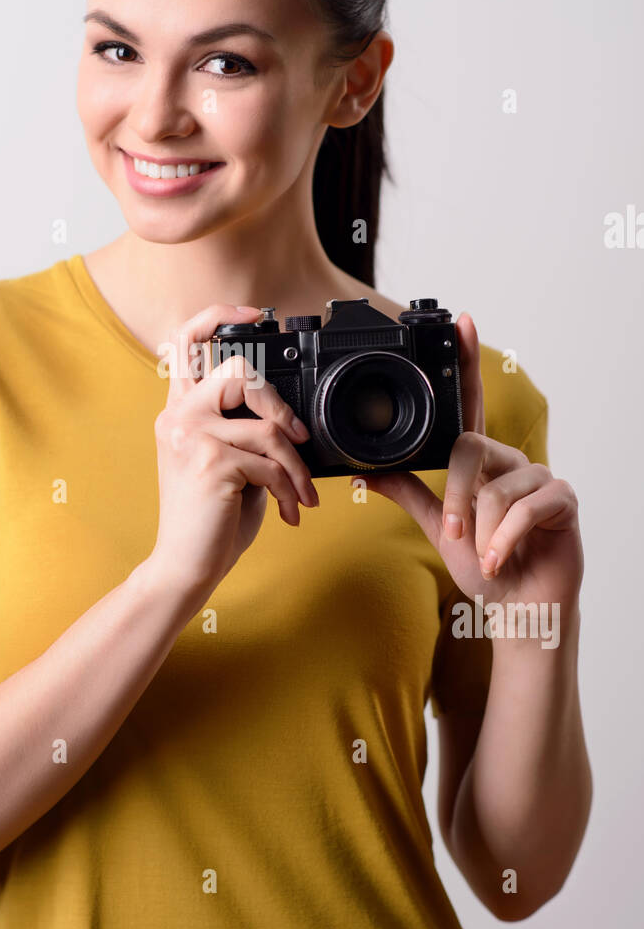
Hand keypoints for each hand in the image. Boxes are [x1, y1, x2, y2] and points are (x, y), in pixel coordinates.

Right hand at [148, 303, 320, 601]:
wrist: (186, 566)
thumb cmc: (209, 518)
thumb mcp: (225, 462)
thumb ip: (242, 429)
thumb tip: (288, 417)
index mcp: (178, 410)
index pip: (185, 342)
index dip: (219, 316)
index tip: (255, 314)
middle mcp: (177, 416)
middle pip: (239, 372)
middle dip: (280, 404)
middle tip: (297, 437)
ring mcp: (190, 437)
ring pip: (267, 427)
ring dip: (296, 466)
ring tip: (300, 493)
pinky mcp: (210, 462)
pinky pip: (269, 463)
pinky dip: (289, 490)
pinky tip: (288, 511)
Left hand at [356, 313, 583, 611]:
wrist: (517, 607)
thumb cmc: (484, 565)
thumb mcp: (438, 527)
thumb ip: (410, 493)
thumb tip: (366, 472)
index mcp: (480, 460)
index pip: (471, 402)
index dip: (467, 362)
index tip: (461, 322)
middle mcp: (510, 460)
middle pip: (472, 450)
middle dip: (457, 499)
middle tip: (456, 533)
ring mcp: (540, 477)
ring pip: (494, 490)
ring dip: (481, 532)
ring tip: (487, 553)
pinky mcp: (562, 499)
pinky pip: (523, 510)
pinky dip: (503, 541)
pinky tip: (502, 559)